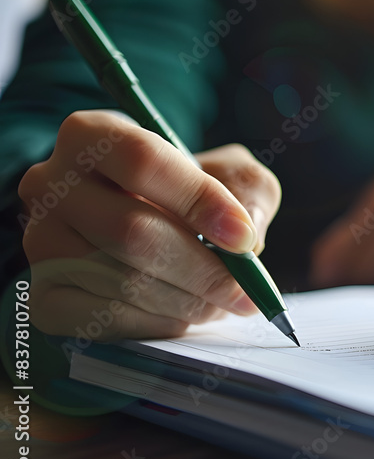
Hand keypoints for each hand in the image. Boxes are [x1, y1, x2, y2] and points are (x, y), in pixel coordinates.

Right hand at [18, 110, 281, 339]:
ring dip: (185, 301)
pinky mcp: (42, 294)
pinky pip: (103, 318)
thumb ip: (248, 188)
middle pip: (131, 231)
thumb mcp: (229, 172)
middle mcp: (51, 183)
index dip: (199, 201)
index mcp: (93, 135)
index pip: (143, 161)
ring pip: (120, 281)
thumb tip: (247, 231)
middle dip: (202, 269)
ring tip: (221, 302)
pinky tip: (184, 314)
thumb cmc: (189, 195)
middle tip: (245, 292)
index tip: (243, 238)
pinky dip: (156, 323)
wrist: (144, 229)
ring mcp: (41, 241)